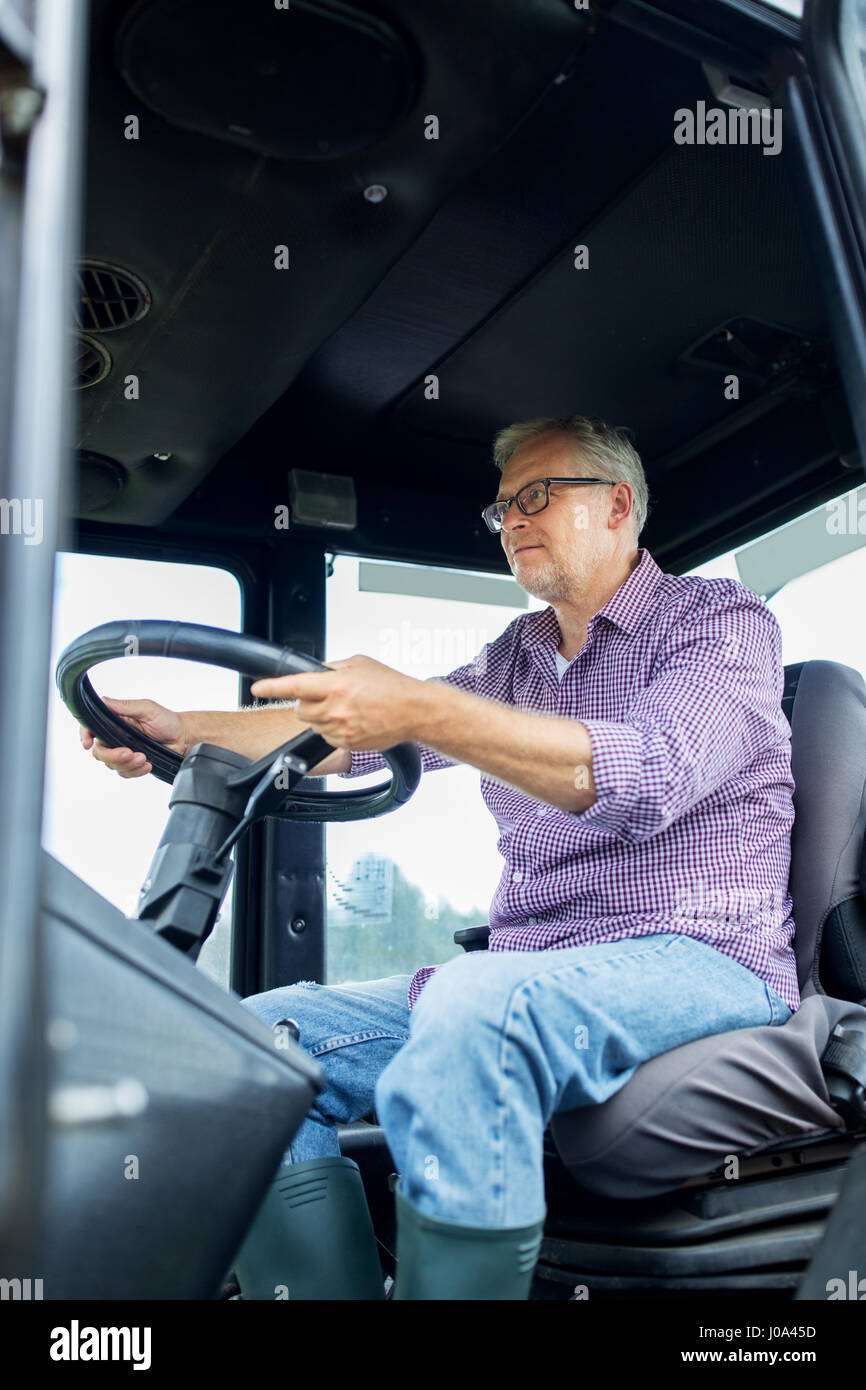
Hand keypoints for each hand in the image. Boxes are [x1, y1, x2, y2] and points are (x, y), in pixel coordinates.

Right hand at [79, 697, 186, 778]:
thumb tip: (104, 700)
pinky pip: (124, 773)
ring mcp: (123, 751)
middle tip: (129, 753)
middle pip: (100, 752)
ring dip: (128, 764)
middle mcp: (115, 736)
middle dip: (113, 755)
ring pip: (112, 765)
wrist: (182, 737)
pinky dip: (135, 771)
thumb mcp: (147, 708)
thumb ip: (125, 706)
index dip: (85, 735)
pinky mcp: (131, 764)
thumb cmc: (166, 720)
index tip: (88, 744)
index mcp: (115, 720)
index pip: (92, 727)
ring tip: (144, 757)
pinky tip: (147, 765)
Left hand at [249, 655, 423, 751]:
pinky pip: (327, 737)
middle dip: (307, 702)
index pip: (295, 686)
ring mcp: (341, 729)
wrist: (414, 710)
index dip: (272, 687)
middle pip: (300, 709)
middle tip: (327, 696)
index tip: (258, 688)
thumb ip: (333, 668)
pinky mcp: (347, 743)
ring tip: (347, 707)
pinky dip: (334, 729)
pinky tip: (353, 720)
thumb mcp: (359, 664)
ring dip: (322, 716)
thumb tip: (315, 672)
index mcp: (336, 685)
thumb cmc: (392, 686)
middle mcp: (336, 708)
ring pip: (313, 724)